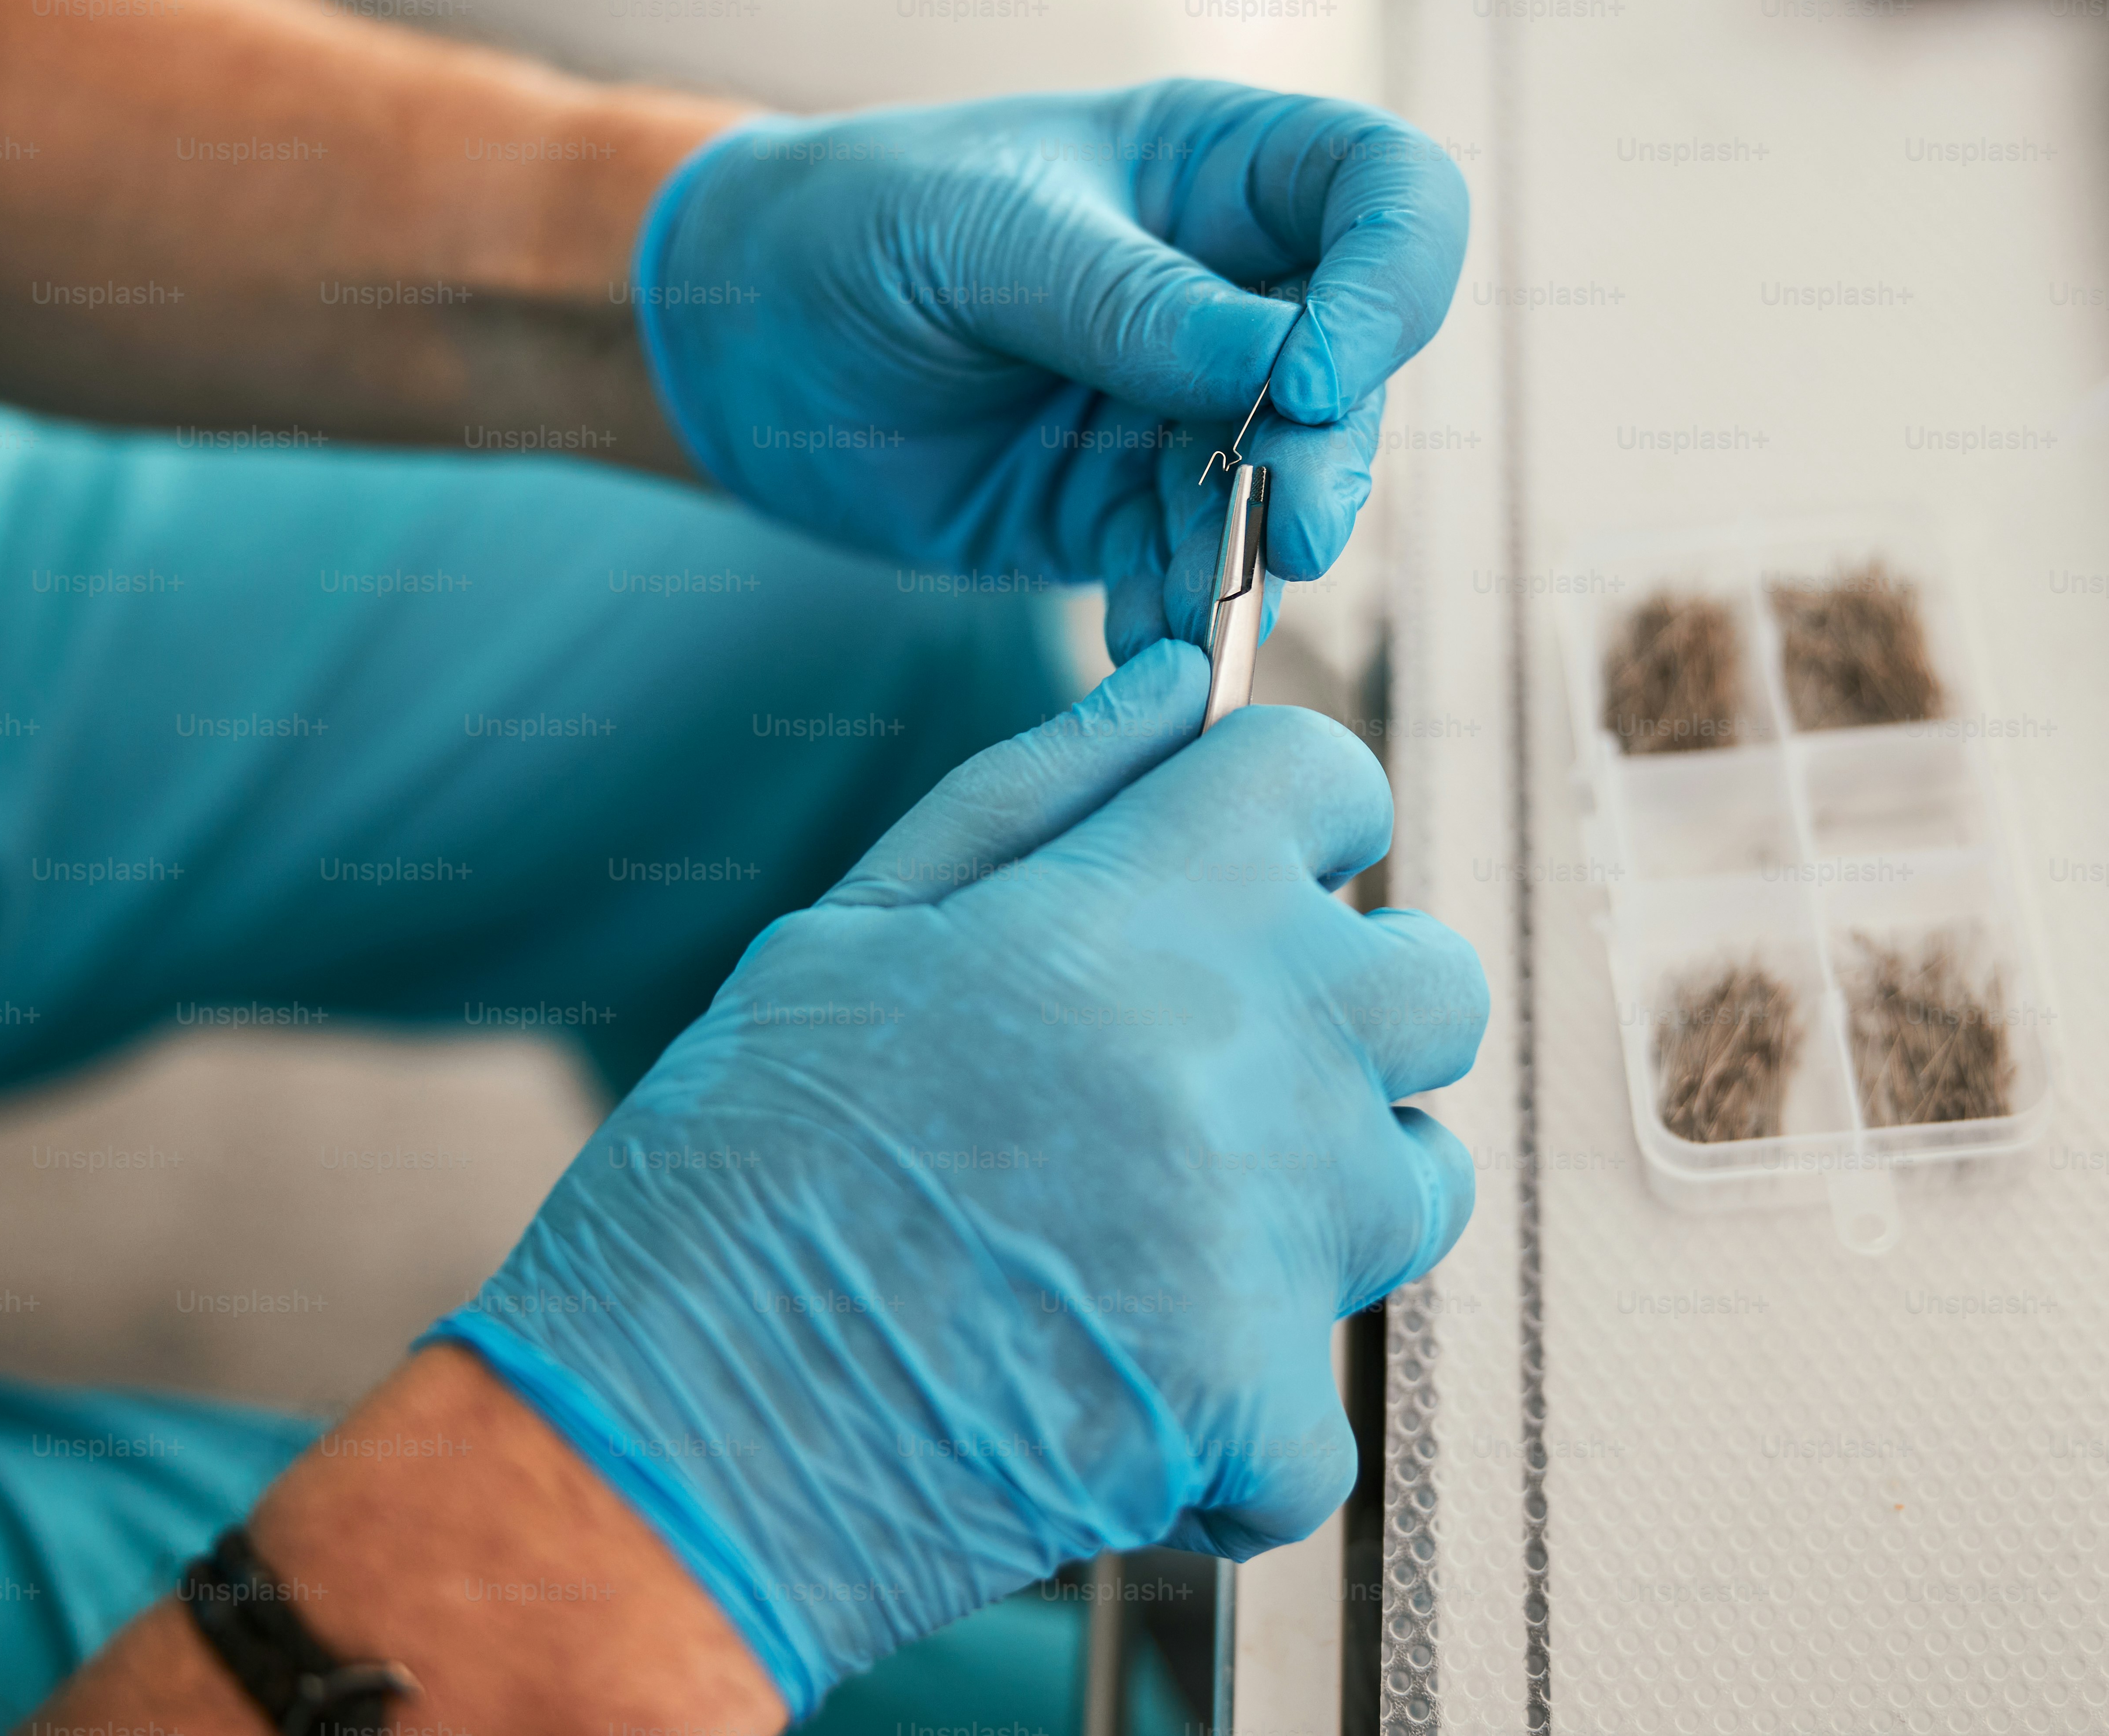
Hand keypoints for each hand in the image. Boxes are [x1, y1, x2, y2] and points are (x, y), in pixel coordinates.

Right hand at [429, 643, 1485, 1712]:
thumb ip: (1037, 788)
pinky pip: (1323, 1412)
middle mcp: (1255, 1046)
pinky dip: (1243, 1427)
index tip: (1245, 871)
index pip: (1332, 779)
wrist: (672, 1426)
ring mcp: (1277, 1232)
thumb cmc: (740, 1160)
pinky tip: (1127, 1408)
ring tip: (1174, 1233)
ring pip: (1421, 1183)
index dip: (1298, 816)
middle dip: (1353, 1010)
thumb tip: (1169, 681)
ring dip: (1331, 1197)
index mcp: (1154, 903)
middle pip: (1436, 985)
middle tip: (1219, 1069)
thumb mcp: (854, 928)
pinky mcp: (1262, 1405)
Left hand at [630, 83, 1469, 659]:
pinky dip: (1181, 620)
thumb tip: (1284, 366)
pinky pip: (1197, 578)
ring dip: (1260, 562)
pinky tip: (1140, 653)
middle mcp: (1236, 291)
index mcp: (1223, 173)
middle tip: (1291, 540)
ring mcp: (1192, 413)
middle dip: (1331, 461)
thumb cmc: (853, 224)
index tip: (1310, 378)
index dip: (1391, 288)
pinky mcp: (1132, 515)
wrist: (741, 341)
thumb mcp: (977, 233)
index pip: (1392, 199)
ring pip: (1294, 493)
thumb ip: (1129, 300)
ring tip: (1200, 620)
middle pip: (1358, 374)